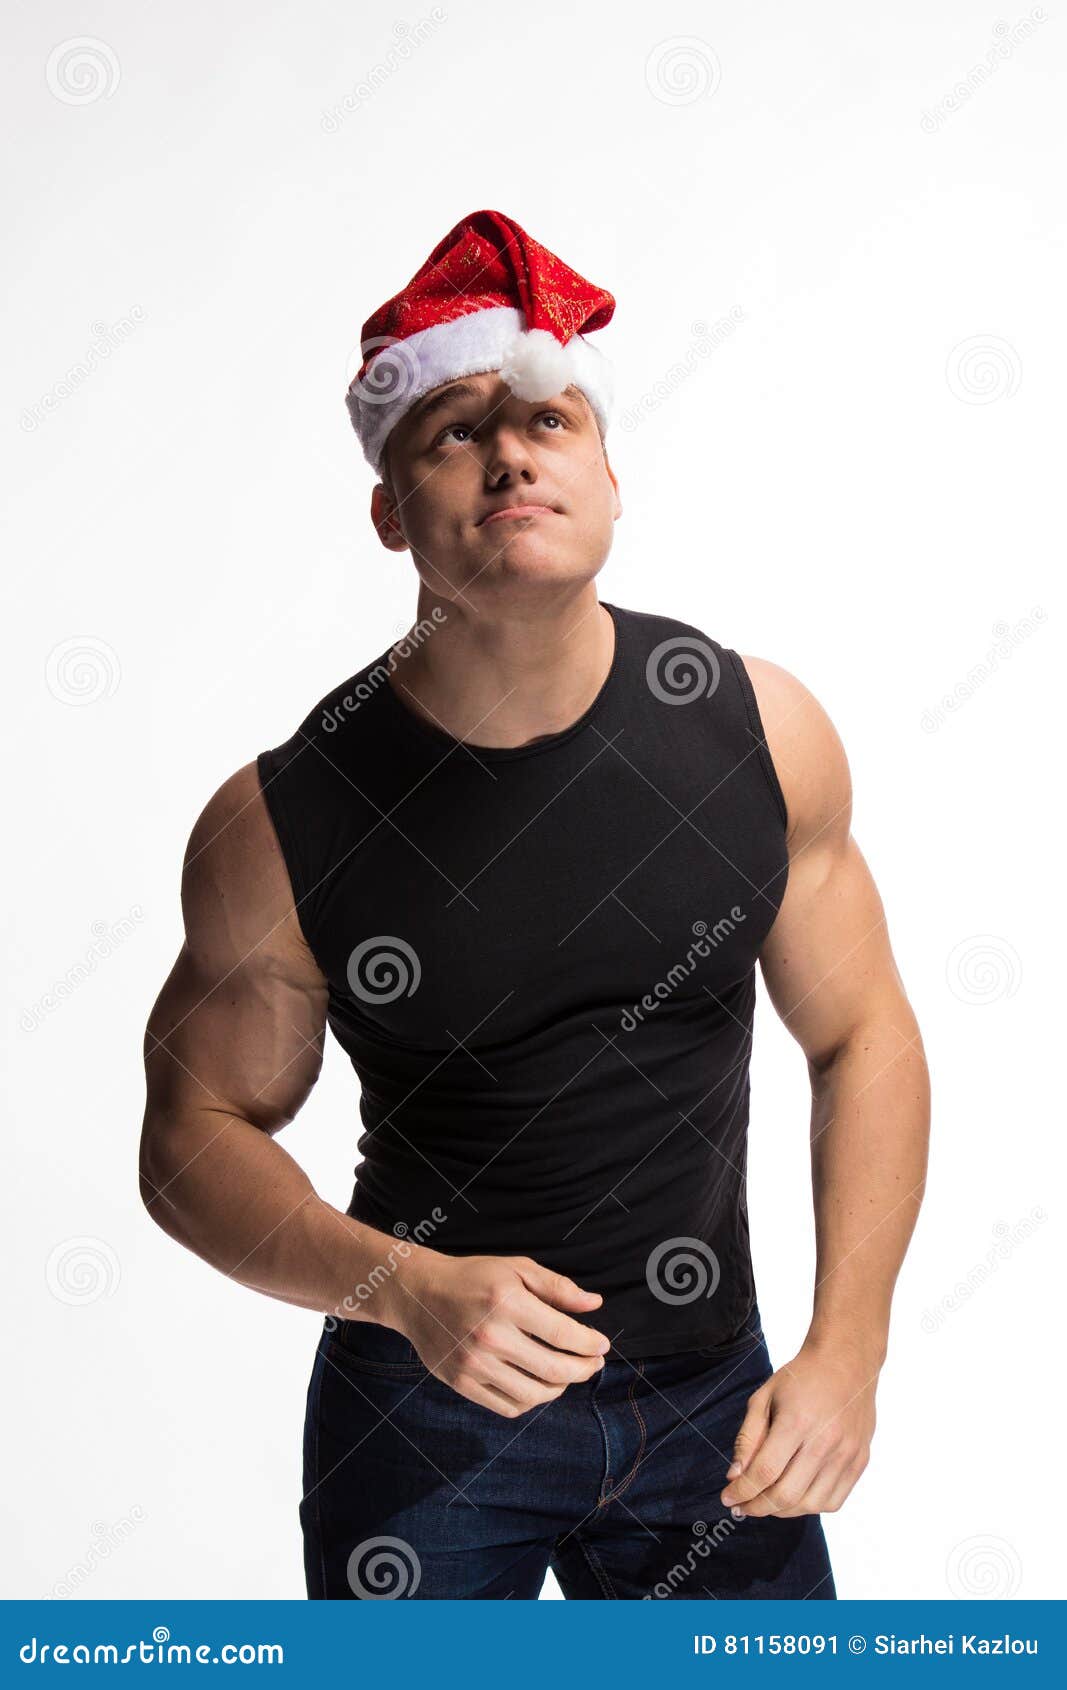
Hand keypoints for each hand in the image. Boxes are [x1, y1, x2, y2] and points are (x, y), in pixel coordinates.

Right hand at [388, 1250, 610, 1417]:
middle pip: (553, 1369)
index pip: (562, 1333)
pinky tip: (538, 1385)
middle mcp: (490, 1336)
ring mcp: (474, 1363)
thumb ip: (557, 1287)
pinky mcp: (462, 1383)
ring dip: (560, 1388)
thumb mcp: (516, 1269)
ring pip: (534, 1393)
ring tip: (567, 1375)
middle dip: (583, 1369)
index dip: (590, 1344)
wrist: (419, 1295)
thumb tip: (594, 1304)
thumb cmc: (473, 1278)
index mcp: (506, 1302)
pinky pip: (508, 1406)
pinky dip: (531, 1400)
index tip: (602, 1345)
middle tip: (594, 1364)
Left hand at [719, 1334, 878, 1517]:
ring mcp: (847, 1454)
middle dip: (757, 1507)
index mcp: (797, 1421)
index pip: (765, 1472)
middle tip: (742, 1507)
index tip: (727, 1499)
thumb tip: (734, 1477)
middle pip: (786, 1495)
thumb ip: (747, 1438)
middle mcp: (826, 1442)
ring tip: (765, 1502)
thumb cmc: (800, 1378)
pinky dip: (810, 1506)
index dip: (742, 1491)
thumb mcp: (763, 1397)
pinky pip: (833, 1501)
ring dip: (782, 1510)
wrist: (846, 1361)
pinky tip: (794, 1496)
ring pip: (810, 1504)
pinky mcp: (860, 1461)